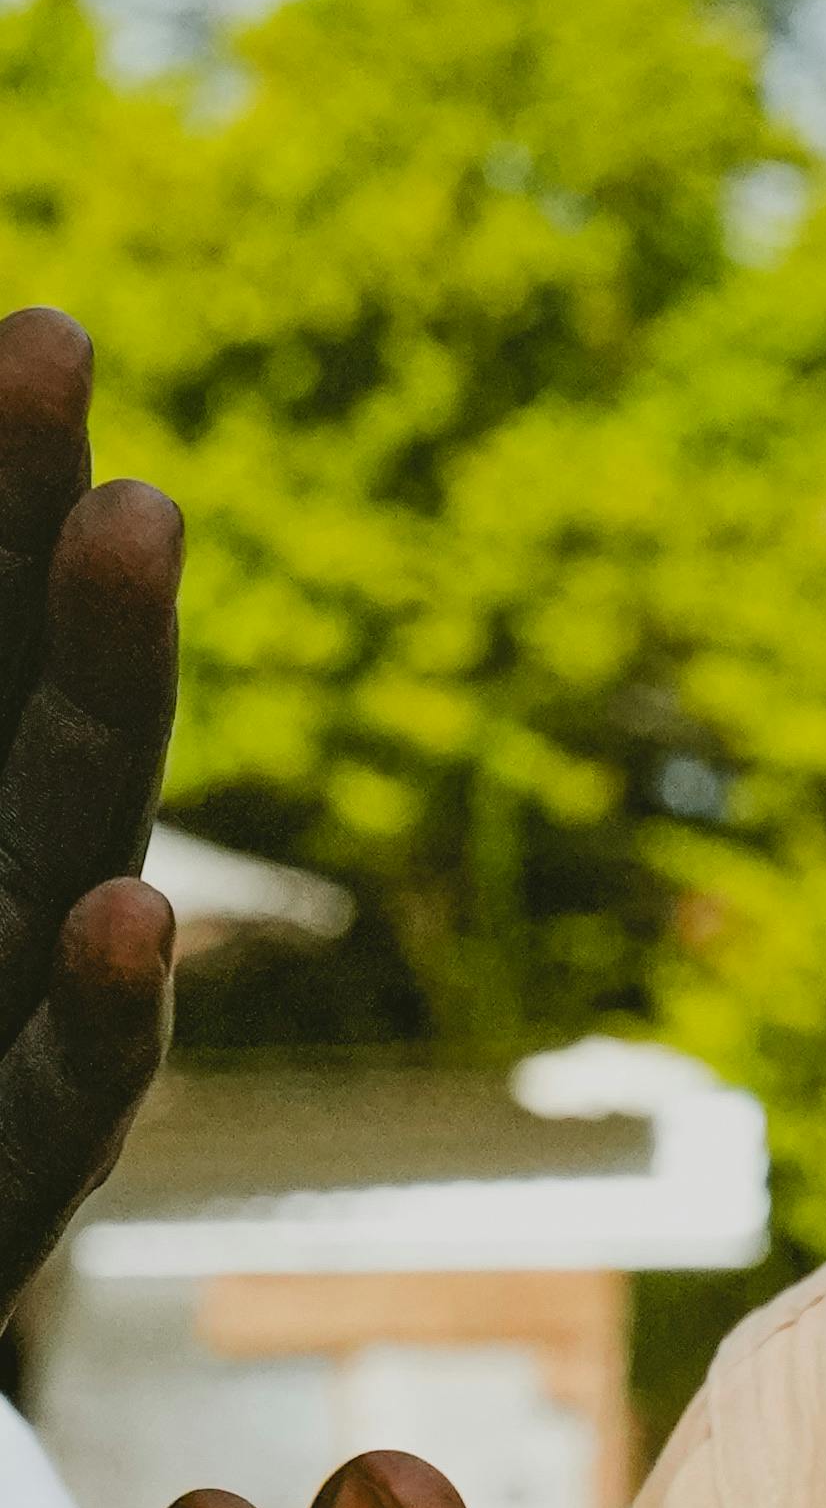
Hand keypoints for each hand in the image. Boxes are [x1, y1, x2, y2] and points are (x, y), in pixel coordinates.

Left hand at [0, 307, 182, 1314]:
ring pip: (78, 829)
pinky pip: (71, 1097)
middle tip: (43, 340)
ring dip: (107, 672)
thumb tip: (45, 651)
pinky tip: (130, 921)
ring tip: (132, 520)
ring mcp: (16, 1022)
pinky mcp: (9, 1184)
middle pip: (28, 676)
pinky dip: (108, 1013)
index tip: (13, 322)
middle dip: (35, 518)